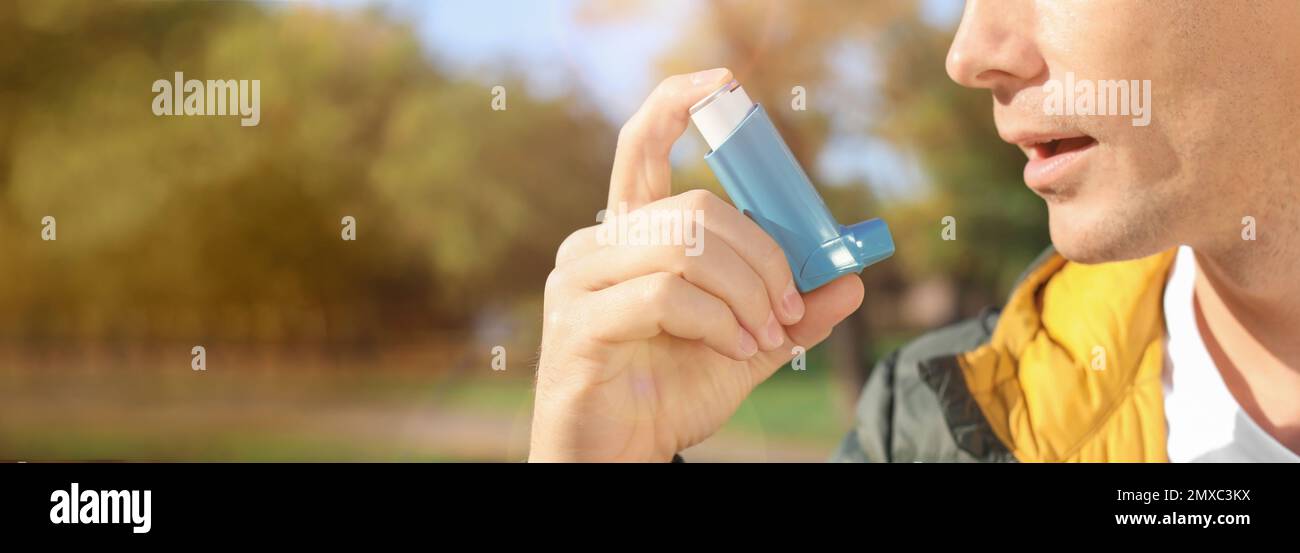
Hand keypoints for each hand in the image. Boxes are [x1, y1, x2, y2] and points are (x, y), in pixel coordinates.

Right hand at [528, 68, 864, 461]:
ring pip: (685, 246)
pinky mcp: (579, 322)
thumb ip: (790, 313)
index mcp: (631, 235)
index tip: (725, 84)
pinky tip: (735, 350)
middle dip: (763, 255)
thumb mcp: (745, 347)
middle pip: (696, 209)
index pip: (643, 146)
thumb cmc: (667, 393)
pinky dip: (718, 321)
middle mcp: (597, 244)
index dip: (677, 104)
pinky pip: (667, 295)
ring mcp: (580, 281)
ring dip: (746, 292)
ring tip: (765, 335)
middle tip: (790, 304)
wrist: (618, 457)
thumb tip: (852, 281)